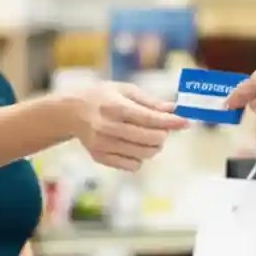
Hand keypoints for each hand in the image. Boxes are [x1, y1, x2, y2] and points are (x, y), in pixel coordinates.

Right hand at [70, 82, 188, 170]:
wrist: (70, 112)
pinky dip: (139, 158)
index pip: (149, 118)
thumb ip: (149, 101)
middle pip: (149, 139)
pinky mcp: (100, 157)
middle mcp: (108, 127)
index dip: (170, 122)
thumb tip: (173, 108)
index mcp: (114, 106)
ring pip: (143, 154)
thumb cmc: (102, 97)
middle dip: (163, 135)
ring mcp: (103, 144)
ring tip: (149, 137)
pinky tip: (134, 146)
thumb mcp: (124, 90)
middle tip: (163, 129)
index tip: (185, 122)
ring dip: (153, 147)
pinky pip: (132, 165)